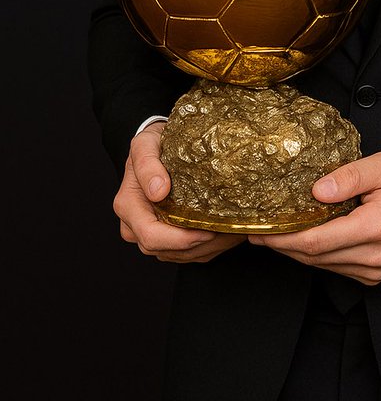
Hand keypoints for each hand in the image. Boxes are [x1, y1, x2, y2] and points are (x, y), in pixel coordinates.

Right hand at [113, 122, 243, 262]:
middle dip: (198, 246)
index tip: (207, 230)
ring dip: (207, 248)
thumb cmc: (151, 144)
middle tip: (227, 232)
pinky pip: (186, 254)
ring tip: (232, 233)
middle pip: (165, 250)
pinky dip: (207, 247)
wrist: (155, 147)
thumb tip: (158, 191)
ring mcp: (150, 234)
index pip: (151, 236)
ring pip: (178, 256)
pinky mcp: (165, 238)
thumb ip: (148, 165)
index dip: (180, 239)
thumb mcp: (145, 145)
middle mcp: (134, 226)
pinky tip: (225, 233)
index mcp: (128, 206)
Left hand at [249, 152, 380, 283]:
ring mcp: (376, 270)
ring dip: (298, 253)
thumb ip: (348, 177)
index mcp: (375, 227)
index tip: (260, 231)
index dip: (282, 239)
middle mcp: (375, 256)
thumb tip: (315, 192)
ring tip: (277, 235)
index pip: (316, 242)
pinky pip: (338, 269)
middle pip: (315, 258)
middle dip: (283, 246)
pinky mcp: (376, 275)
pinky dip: (319, 256)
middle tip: (257, 233)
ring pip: (324, 266)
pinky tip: (308, 239)